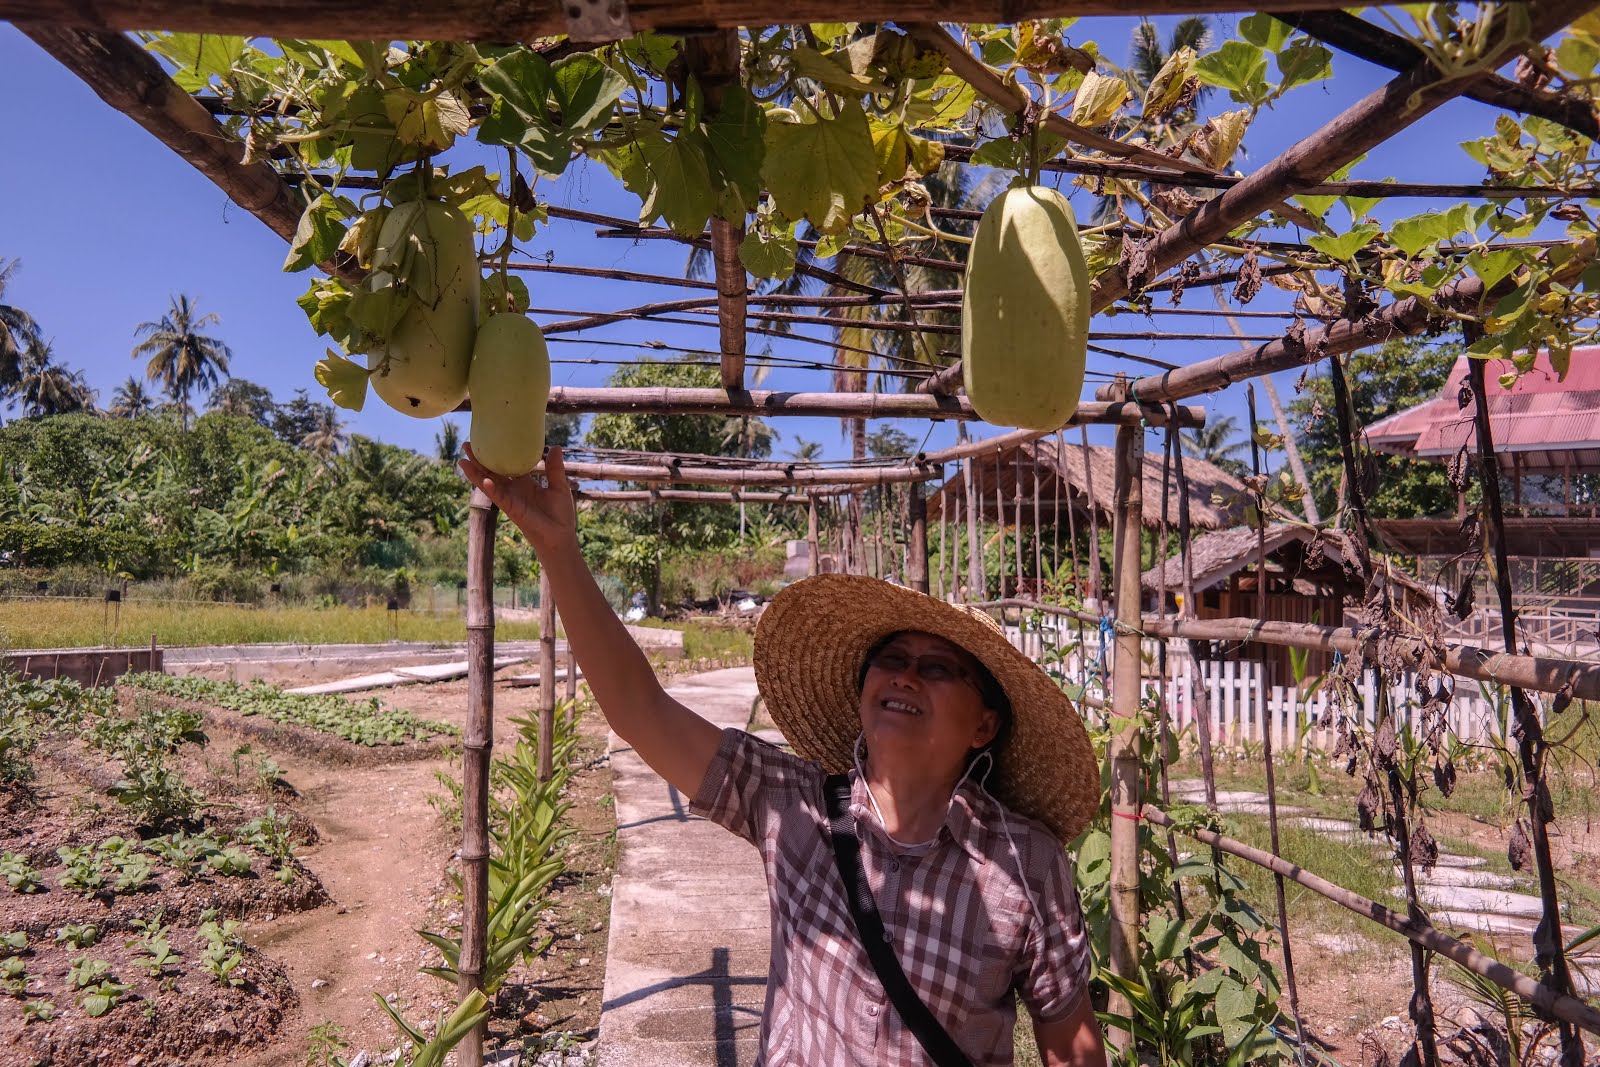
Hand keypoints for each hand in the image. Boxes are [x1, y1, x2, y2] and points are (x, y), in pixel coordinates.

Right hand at [459, 443, 577, 549]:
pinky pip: (500, 498)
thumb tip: (554, 446)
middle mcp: (514, 489)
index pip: (506, 465)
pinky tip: (485, 481)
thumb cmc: (560, 514)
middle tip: (466, 444)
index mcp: (524, 482)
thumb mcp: (559, 486)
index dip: (496, 453)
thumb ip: (554, 468)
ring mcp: (510, 499)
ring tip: (462, 460)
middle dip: (479, 460)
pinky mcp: (512, 509)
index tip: (487, 440)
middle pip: (492, 472)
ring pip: (488, 484)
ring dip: (475, 473)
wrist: (561, 536)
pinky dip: (492, 490)